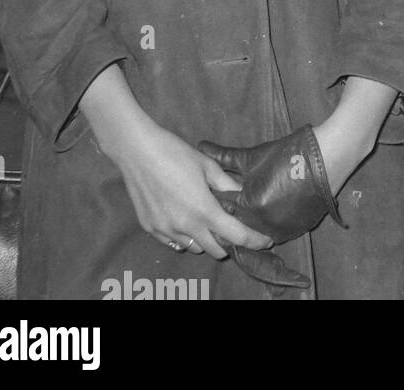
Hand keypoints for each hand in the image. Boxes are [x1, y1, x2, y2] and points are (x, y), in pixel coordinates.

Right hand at [106, 121, 275, 261]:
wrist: (138, 152)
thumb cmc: (176, 154)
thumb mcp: (207, 166)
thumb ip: (226, 185)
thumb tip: (244, 196)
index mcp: (203, 210)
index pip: (235, 235)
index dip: (253, 240)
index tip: (265, 241)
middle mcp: (185, 227)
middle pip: (215, 250)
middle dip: (230, 244)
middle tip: (235, 229)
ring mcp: (165, 231)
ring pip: (194, 248)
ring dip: (206, 240)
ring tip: (209, 222)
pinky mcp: (151, 229)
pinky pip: (174, 243)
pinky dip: (185, 237)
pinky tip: (187, 221)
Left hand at [199, 125, 343, 245]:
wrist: (327, 157)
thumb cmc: (289, 152)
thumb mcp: (254, 155)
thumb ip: (224, 156)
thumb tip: (201, 145)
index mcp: (248, 204)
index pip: (221, 208)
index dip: (215, 201)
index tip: (211, 195)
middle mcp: (261, 223)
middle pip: (235, 226)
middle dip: (227, 218)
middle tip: (226, 205)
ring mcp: (279, 230)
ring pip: (253, 235)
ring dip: (247, 227)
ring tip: (246, 212)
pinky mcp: (294, 232)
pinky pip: (273, 237)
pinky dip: (266, 229)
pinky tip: (264, 216)